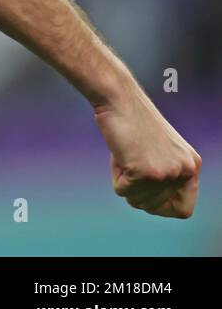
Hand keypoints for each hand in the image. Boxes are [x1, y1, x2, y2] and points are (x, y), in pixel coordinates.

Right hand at [94, 91, 200, 217]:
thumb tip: (154, 205)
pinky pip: (122, 191)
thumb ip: (165, 174)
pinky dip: (115, 176)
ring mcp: (166, 172)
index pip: (183, 210)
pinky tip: (118, 155)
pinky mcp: (145, 172)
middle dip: (137, 191)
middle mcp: (185, 170)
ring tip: (126, 156)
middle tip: (130, 164)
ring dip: (125, 183)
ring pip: (138, 201)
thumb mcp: (160, 150)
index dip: (161, 207)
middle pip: (155, 207)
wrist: (120, 99)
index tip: (145, 193)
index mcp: (192, 165)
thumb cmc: (133, 121)